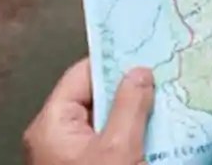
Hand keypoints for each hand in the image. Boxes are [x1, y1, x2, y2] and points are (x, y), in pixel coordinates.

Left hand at [23, 58, 154, 164]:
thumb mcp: (119, 148)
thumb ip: (129, 107)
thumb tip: (139, 74)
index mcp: (50, 125)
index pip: (81, 75)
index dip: (113, 64)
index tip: (142, 56)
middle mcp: (53, 138)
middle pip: (94, 99)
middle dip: (128, 93)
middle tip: (159, 84)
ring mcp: (66, 156)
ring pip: (104, 123)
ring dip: (132, 119)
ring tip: (161, 111)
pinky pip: (106, 144)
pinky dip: (128, 140)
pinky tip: (152, 137)